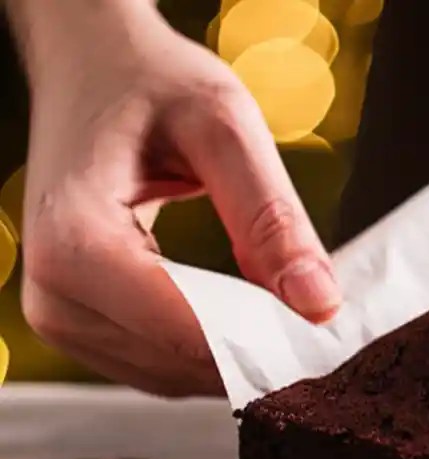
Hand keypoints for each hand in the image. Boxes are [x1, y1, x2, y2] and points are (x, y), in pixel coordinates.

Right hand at [7, 0, 341, 395]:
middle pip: (183, 362)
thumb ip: (272, 217)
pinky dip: (216, 349)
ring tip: (294, 313)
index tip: (331, 336)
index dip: (266, 342)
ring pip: (176, 376)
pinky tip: (253, 316)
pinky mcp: (82, 327)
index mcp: (75, 240)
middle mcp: (54, 294)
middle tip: (329, 323)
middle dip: (261, 350)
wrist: (91, 69)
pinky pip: (163, 366)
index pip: (185, 331)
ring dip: (241, 355)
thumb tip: (318, 304)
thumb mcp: (224, 127)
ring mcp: (60, 318)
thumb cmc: (150, 82)